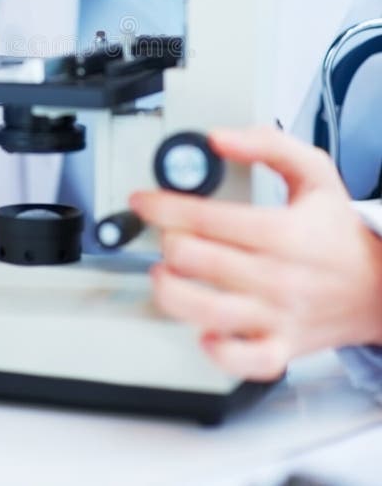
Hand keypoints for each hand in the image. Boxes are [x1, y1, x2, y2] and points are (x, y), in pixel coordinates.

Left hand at [130, 126, 381, 380]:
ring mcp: (277, 315)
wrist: (378, 284)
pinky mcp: (280, 346)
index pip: (205, 218)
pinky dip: (218, 352)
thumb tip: (220, 139)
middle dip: (166, 241)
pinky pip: (245, 362)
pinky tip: (204, 332)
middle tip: (163, 232)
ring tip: (162, 274)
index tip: (143, 200)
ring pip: (206, 312)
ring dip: (170, 292)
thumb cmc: (338, 230)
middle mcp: (276, 277)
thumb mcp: (314, 171)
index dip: (162, 206)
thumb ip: (267, 144)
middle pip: (195, 260)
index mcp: (281, 232)